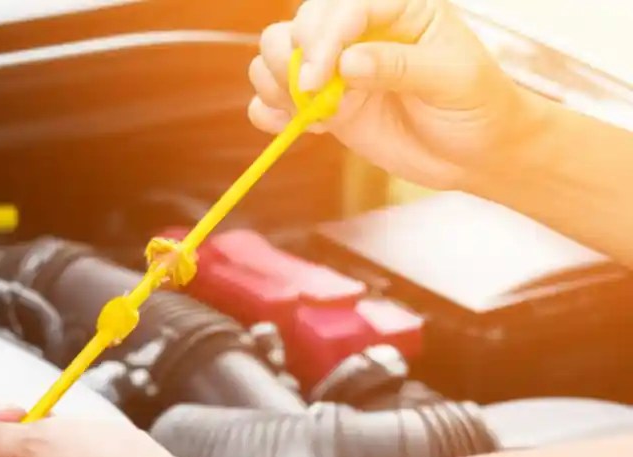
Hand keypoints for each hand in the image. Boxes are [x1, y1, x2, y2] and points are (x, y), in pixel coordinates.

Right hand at [248, 0, 539, 190]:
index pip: (344, 6)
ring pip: (275, 53)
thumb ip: (400, 66)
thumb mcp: (453, 80)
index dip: (322, 37)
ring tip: (308, 112)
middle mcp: (359, 30)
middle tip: (308, 95)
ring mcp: (336, 66)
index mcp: (398, 7)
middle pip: (299, 23)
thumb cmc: (476, 106)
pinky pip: (272, 97)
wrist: (474, 153)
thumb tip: (347, 64)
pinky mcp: (321, 101)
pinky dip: (268, 111)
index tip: (315, 79)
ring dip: (276, 82)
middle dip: (292, 58)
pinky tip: (292, 127)